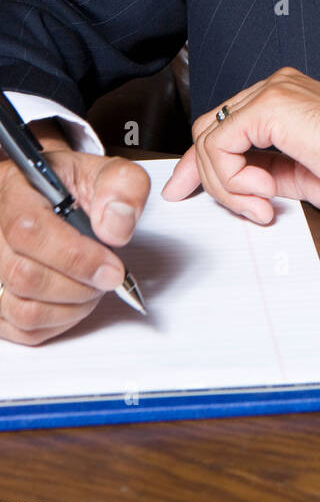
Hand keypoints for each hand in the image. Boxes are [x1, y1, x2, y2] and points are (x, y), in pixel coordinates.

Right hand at [0, 129, 149, 345]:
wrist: (50, 197)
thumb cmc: (70, 186)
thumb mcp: (104, 171)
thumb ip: (121, 186)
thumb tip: (115, 227)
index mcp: (15, 192)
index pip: (29, 232)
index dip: (76, 257)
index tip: (112, 267)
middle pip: (25, 276)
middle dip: (80, 284)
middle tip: (108, 275)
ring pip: (24, 310)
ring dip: (73, 307)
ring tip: (93, 285)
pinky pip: (24, 330)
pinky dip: (60, 322)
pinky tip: (75, 299)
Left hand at [161, 67, 319, 221]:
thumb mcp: (306, 177)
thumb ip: (271, 173)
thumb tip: (244, 185)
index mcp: (288, 99)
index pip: (226, 126)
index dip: (203, 164)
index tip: (188, 191)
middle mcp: (278, 88)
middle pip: (210, 129)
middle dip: (203, 174)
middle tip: (224, 207)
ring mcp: (274, 92)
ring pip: (210, 139)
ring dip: (226, 185)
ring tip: (262, 204)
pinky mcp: (272, 106)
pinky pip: (220, 145)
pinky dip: (231, 178)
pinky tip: (261, 192)